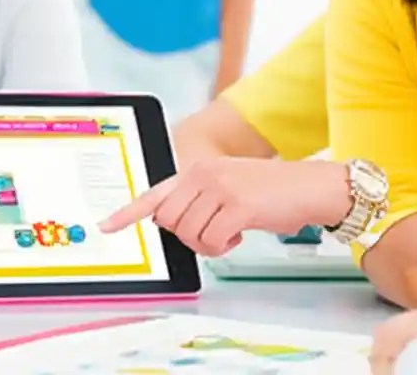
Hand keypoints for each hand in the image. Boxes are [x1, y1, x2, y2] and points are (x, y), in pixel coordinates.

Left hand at [98, 158, 350, 256]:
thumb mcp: (228, 188)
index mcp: (198, 169)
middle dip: (189, 236)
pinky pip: (211, 241)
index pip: (154, 193)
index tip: (106, 226)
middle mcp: (203, 174)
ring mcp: (219, 188)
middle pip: (170, 223)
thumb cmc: (271, 193)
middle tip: (215, 232)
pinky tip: (241, 233)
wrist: (310, 186)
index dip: (128, 213)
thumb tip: (174, 224)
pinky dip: (224, 247)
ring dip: (209, 244)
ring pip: (189, 235)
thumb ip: (200, 200)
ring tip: (232, 230)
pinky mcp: (236, 205)